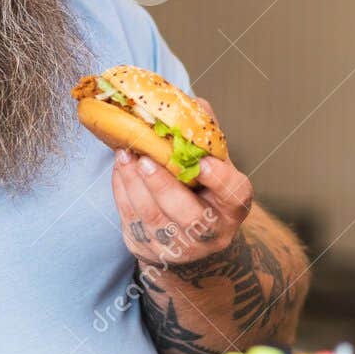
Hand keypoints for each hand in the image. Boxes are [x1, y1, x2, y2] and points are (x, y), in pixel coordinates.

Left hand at [110, 102, 254, 268]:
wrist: (188, 239)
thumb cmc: (203, 192)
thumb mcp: (213, 167)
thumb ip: (205, 139)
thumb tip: (193, 103)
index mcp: (233, 208)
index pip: (234, 195)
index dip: (220, 181)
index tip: (204, 163)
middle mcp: (210, 234)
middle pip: (189, 216)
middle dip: (164, 187)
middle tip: (145, 160)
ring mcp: (179, 248)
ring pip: (153, 218)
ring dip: (135, 183)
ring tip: (124, 154)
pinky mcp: (148, 250)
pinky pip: (132, 220)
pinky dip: (122, 191)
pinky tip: (120, 168)